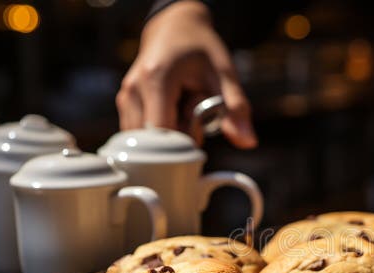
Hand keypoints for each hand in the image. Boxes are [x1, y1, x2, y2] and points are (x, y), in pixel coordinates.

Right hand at [116, 1, 256, 147]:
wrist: (176, 27)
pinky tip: (172, 111)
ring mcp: (125, 98)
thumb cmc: (201, 49)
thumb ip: (236, 109)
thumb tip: (248, 143)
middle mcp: (133, 90)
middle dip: (180, 138)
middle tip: (194, 112)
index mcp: (156, 80)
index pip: (163, 136)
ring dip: (171, 134)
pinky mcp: (125, 104)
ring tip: (183, 108)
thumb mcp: (225, 74)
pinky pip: (143, 134)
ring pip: (148, 141)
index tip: (203, 129)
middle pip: (155, 142)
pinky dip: (161, 130)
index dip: (185, 143)